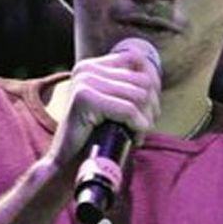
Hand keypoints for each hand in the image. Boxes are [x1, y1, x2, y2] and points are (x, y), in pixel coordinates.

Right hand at [44, 41, 161, 169]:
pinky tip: (133, 139)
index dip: (152, 88)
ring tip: (137, 134)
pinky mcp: (85, 98)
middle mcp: (86, 69)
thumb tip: (155, 78)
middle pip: (143, 81)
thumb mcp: (115, 104)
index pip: (138, 60)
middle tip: (143, 127)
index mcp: (92, 65)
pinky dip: (138, 127)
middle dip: (151, 107)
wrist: (68, 164)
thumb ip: (131, 86)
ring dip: (145, 120)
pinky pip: (129, 110)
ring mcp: (84, 81)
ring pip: (140, 96)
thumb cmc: (96, 137)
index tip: (148, 111)